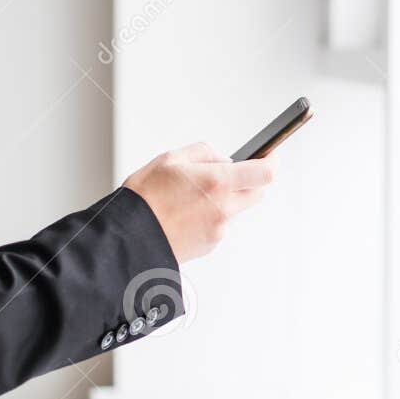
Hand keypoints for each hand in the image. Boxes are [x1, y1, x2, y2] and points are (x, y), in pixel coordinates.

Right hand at [121, 142, 276, 263]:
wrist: (128, 238)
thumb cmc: (144, 198)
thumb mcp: (170, 159)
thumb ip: (204, 153)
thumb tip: (224, 160)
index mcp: (217, 182)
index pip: (264, 173)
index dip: (271, 162)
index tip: (270, 156)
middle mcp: (223, 208)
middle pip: (257, 193)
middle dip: (249, 181)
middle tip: (227, 175)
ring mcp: (219, 229)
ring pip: (236, 209)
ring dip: (225, 200)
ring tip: (192, 197)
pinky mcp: (210, 244)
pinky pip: (220, 225)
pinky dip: (211, 217)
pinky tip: (186, 214)